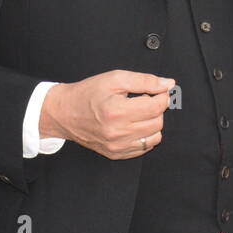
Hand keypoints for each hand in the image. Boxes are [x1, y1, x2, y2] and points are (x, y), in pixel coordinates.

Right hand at [40, 70, 173, 159]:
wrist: (64, 113)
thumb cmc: (88, 93)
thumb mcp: (115, 78)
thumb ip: (144, 80)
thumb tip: (168, 84)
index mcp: (117, 111)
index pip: (156, 106)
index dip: (162, 95)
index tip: (158, 90)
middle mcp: (118, 132)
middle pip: (158, 122)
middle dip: (157, 108)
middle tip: (146, 99)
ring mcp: (117, 146)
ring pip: (155, 137)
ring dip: (153, 123)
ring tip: (140, 113)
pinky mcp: (116, 154)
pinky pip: (143, 148)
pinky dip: (145, 136)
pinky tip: (135, 125)